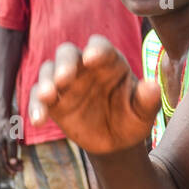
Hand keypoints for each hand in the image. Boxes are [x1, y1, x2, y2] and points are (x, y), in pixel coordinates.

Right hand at [0, 121, 22, 175]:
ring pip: (5, 159)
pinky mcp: (0, 144)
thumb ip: (12, 151)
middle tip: (22, 169)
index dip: (11, 168)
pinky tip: (18, 158)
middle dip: (13, 167)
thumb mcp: (12, 139)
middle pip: (4, 162)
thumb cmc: (8, 128)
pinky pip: (5, 154)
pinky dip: (12, 157)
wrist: (4, 117)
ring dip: (13, 162)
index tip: (20, 171)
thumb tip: (12, 163)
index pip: (4, 163)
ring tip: (22, 164)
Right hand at [27, 36, 159, 155]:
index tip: (92, 57)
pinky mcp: (53, 101)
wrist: (117, 142)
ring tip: (48, 96)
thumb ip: (148, 99)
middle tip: (64, 78)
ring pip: (48, 71)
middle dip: (65, 63)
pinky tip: (38, 121)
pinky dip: (35, 106)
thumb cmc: (133, 118)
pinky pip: (38, 98)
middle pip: (68, 53)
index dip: (96, 49)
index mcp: (110, 63)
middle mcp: (85, 68)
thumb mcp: (144, 113)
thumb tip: (153, 87)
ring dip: (46, 81)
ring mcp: (66, 83)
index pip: (101, 47)